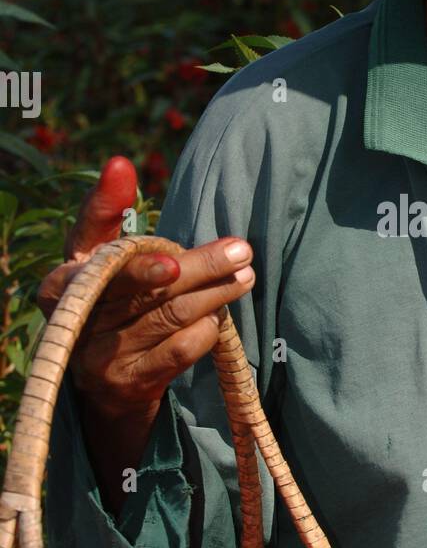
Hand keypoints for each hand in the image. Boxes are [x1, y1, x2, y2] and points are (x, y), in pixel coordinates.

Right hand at [37, 155, 255, 425]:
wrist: (104, 376)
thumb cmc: (107, 295)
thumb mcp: (99, 254)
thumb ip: (108, 209)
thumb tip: (119, 164)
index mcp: (61, 282)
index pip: (97, 268)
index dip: (137, 268)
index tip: (171, 263)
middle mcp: (78, 321)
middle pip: (148, 292)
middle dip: (199, 269)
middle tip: (240, 251)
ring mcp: (101, 357)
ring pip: (170, 317)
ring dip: (215, 294)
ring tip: (245, 275)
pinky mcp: (129, 383)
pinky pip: (179, 351)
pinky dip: (204, 330)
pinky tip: (217, 315)